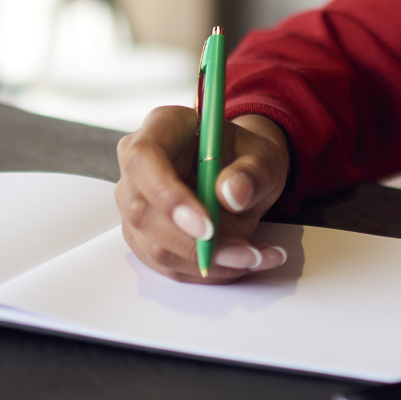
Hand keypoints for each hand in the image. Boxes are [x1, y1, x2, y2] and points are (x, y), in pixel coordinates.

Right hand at [117, 108, 291, 283]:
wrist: (243, 175)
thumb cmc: (246, 157)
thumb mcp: (263, 156)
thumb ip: (252, 172)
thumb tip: (232, 194)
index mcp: (161, 128)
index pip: (144, 160)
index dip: (168, 196)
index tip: (207, 227)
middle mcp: (138, 167)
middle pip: (142, 212)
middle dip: (193, 244)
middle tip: (245, 253)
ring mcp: (137, 205)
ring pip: (156, 247)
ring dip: (209, 262)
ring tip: (257, 256)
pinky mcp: (146, 238)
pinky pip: (171, 266)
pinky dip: (211, 271)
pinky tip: (246, 260)